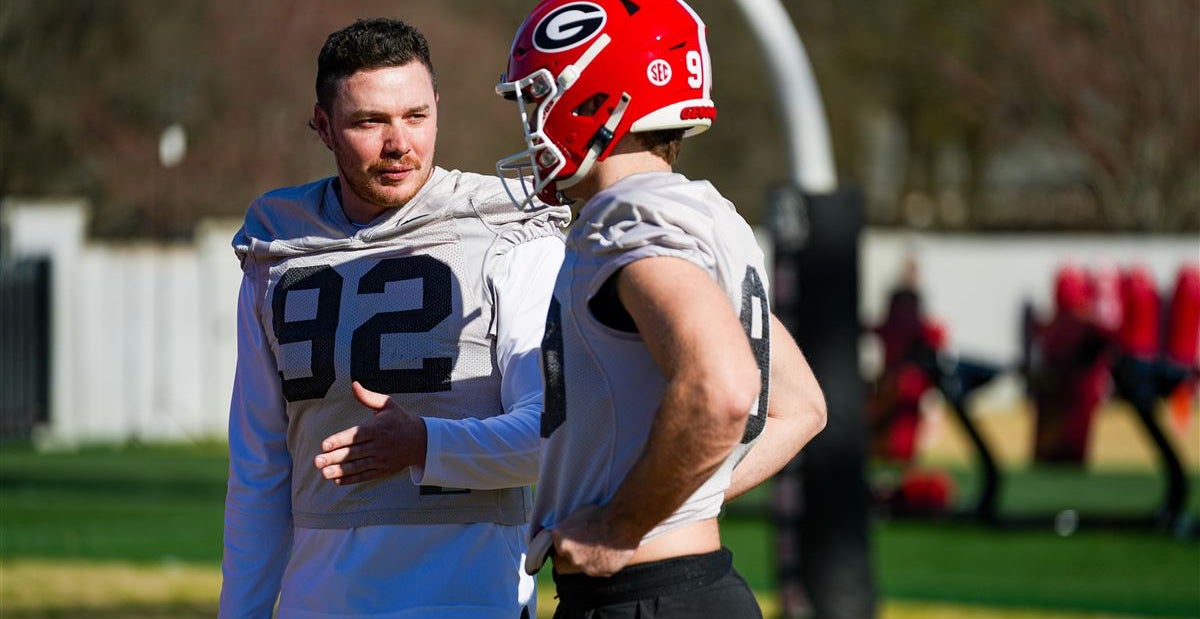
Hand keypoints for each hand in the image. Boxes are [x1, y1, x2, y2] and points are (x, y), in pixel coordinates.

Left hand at [313, 382, 427, 484]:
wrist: (421, 441)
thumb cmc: (400, 420)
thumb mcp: (387, 404)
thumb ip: (368, 397)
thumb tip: (354, 385)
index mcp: (377, 428)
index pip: (355, 435)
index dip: (340, 440)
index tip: (325, 445)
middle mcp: (379, 445)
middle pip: (354, 452)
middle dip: (334, 457)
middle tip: (317, 461)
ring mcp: (381, 459)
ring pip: (358, 466)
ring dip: (340, 470)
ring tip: (324, 473)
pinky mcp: (383, 470)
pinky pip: (365, 475)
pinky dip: (351, 479)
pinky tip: (337, 480)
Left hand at [551, 504, 639, 576]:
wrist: (622, 521)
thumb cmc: (600, 513)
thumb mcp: (578, 514)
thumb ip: (569, 527)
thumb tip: (568, 530)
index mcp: (563, 542)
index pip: (559, 547)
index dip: (568, 542)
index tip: (575, 538)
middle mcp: (573, 558)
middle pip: (573, 558)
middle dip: (579, 551)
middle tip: (591, 541)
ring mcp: (588, 567)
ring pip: (587, 565)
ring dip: (592, 558)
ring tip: (604, 545)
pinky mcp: (604, 572)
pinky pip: (602, 568)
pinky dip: (606, 562)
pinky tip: (612, 551)